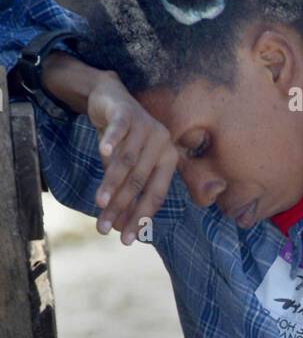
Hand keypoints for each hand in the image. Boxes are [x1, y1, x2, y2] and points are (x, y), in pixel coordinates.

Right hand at [87, 72, 177, 243]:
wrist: (111, 97)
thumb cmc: (123, 140)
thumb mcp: (126, 168)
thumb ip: (126, 193)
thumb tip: (120, 229)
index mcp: (168, 160)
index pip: (156, 195)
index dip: (141, 218)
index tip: (126, 240)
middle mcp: (162, 144)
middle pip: (139, 182)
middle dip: (121, 207)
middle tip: (104, 227)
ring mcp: (146, 127)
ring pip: (127, 161)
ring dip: (112, 184)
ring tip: (99, 204)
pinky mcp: (128, 112)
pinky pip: (120, 129)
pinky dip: (112, 141)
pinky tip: (103, 153)